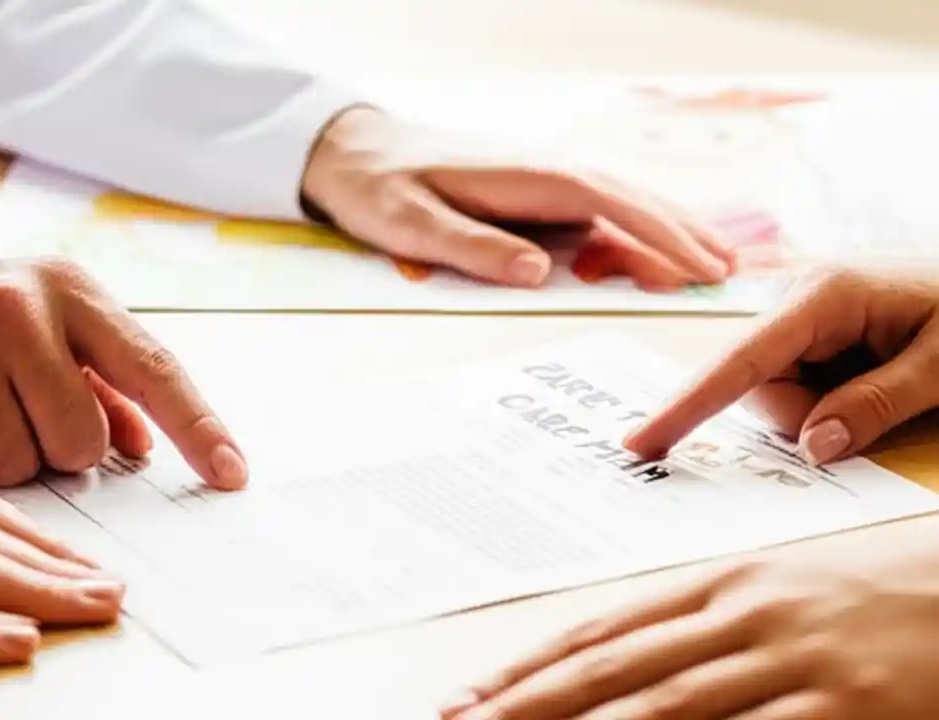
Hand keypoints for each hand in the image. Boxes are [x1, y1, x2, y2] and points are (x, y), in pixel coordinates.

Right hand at [0, 239, 246, 488]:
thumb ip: (101, 383)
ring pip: (18, 464)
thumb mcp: (41, 324)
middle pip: (80, 442)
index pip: (153, 367)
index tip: (232, 475)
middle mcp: (17, 306)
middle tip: (19, 415)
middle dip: (58, 451)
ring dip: (1, 459)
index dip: (198, 427)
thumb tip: (143, 445)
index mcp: (68, 288)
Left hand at [301, 108, 734, 289]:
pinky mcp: (532, 192)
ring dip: (666, 230)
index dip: (660, 235)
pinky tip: (649, 253)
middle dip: (683, 234)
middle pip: (630, 199)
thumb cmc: (380, 188)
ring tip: (712, 266)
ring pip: (620, 204)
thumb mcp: (412, 224)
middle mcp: (545, 170)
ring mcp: (541, 179)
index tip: (700, 266)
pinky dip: (631, 230)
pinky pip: (594, 212)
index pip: (610, 204)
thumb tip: (540, 273)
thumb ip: (474, 247)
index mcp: (526, 176)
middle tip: (730, 274)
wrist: (353, 152)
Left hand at [440, 523, 938, 719]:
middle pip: (616, 670)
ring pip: (667, 707)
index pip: (602, 631)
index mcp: (721, 584)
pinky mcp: (848, 705)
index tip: (470, 694)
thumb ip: (700, 625)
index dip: (529, 665)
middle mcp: (744, 615)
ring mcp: (795, 660)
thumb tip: (616, 666)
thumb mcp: (778, 592)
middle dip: (528, 702)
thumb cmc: (873, 590)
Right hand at [625, 267, 938, 465]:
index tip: (641, 441)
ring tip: (891, 380)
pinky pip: (798, 382)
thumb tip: (812, 447)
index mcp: (823, 294)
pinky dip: (829, 397)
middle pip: (760, 386)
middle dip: (809, 416)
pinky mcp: (814, 326)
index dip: (688, 406)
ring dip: (824, 408)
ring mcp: (803, 311)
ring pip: (777, 391)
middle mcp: (799, 297)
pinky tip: (872, 375)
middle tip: (888, 404)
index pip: (741, 361)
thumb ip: (876, 406)